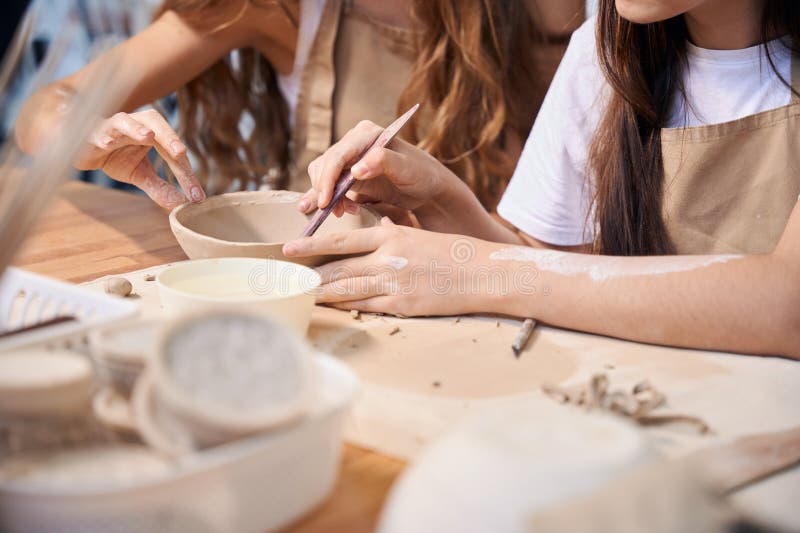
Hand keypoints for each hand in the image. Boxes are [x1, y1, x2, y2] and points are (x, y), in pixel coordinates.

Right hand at [76, 109, 204, 208]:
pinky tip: (107, 144)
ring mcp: (112, 126)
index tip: (197, 195)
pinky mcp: (90, 132)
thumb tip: (180, 206)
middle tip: (181, 153)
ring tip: (148, 136)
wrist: (82, 149)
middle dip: (168, 137)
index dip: (186, 173)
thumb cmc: (116, 156)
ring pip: (124, 121)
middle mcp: (136, 124)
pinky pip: (95, 132)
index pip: (173, 152)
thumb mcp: (140, 174)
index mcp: (152, 133)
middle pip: (155, 123)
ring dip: (136, 128)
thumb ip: (159, 187)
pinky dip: (102, 137)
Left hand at [283, 217, 499, 315]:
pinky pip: (367, 306)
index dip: (312, 245)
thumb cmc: (454, 253)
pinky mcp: (402, 305)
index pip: (342, 240)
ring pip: (347, 289)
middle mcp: (388, 258)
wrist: (482, 274)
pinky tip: (332, 308)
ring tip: (300, 294)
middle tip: (284, 277)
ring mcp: (394, 283)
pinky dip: (346, 306)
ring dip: (322, 293)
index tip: (289, 249)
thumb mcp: (420, 235)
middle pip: (338, 268)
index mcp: (391, 236)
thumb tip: (379, 230)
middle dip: (309, 274)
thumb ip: (395, 235)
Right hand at [297, 120, 457, 219]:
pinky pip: (328, 184)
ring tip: (343, 212)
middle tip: (337, 212)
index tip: (326, 201)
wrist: (427, 186)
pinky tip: (335, 210)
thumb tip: (355, 169)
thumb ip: (384, 162)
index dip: (328, 178)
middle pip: (324, 164)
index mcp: (367, 134)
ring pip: (322, 174)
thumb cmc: (422, 174)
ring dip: (327, 195)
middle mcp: (354, 142)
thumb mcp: (408, 168)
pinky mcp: (347, 174)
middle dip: (325, 190)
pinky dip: (328, 198)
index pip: (338, 155)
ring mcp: (349, 158)